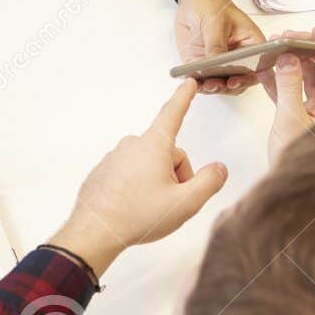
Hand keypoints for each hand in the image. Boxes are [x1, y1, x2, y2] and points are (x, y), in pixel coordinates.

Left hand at [46, 79, 227, 277]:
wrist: (95, 231)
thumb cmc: (138, 216)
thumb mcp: (185, 203)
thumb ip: (208, 183)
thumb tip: (219, 169)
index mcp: (153, 145)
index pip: (173, 114)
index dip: (184, 98)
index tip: (188, 82)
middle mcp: (132, 145)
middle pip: (168, 153)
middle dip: (176, 175)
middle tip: (169, 202)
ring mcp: (115, 157)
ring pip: (150, 165)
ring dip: (157, 183)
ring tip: (148, 208)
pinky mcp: (105, 171)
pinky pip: (131, 174)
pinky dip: (137, 188)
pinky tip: (133, 208)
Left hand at [173, 0, 265, 93]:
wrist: (194, 1)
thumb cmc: (212, 5)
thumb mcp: (215, 21)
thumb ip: (216, 44)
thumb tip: (215, 64)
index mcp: (252, 45)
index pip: (257, 67)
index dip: (248, 78)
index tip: (234, 81)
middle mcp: (240, 58)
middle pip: (240, 80)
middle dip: (227, 86)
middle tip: (215, 84)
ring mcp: (222, 64)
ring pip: (223, 84)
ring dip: (214, 88)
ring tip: (204, 85)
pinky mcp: (206, 66)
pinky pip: (205, 80)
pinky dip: (200, 84)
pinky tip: (194, 83)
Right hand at [258, 27, 314, 164]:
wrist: (296, 194)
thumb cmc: (301, 164)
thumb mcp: (291, 121)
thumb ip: (288, 86)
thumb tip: (287, 59)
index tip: (314, 31)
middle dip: (308, 48)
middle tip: (286, 39)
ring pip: (311, 77)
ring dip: (293, 62)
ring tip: (274, 51)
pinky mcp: (304, 118)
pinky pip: (295, 91)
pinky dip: (281, 80)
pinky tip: (265, 72)